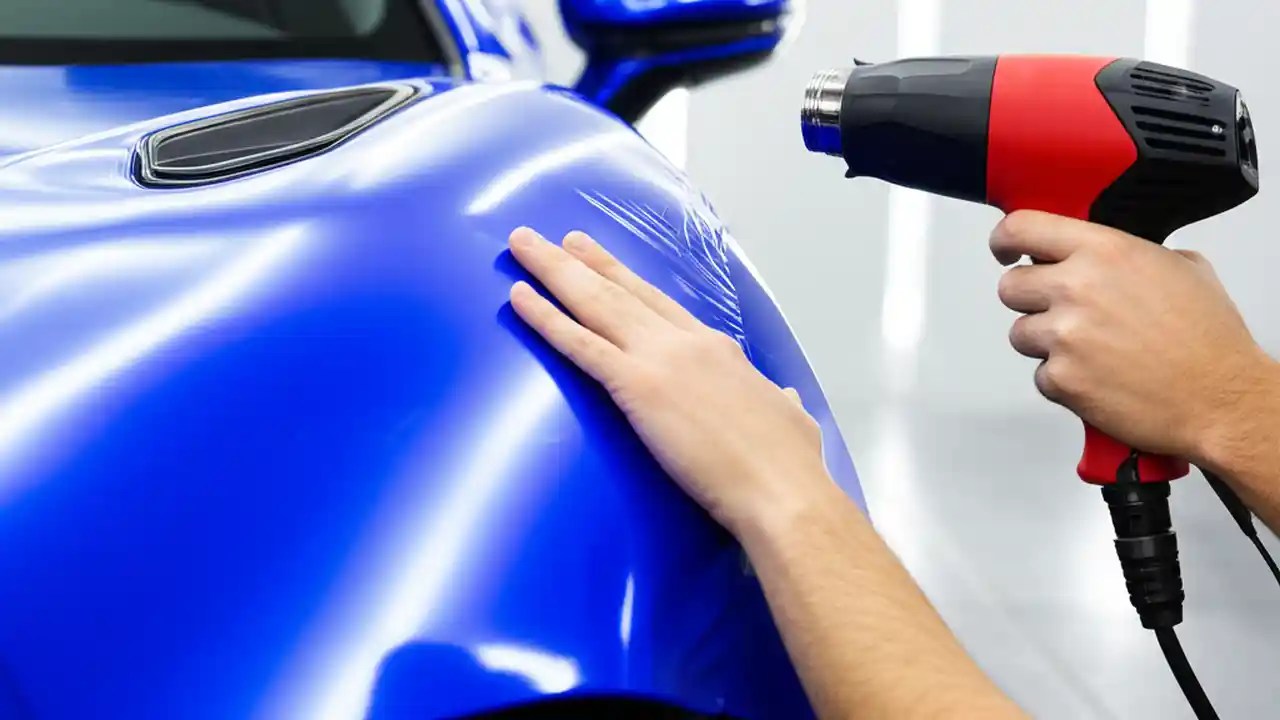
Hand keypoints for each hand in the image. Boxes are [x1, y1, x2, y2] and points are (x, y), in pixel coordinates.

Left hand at [506, 227, 838, 538]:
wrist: (784, 490)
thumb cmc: (791, 466)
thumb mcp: (793, 420)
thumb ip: (781, 402)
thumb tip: (787, 397)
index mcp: (719, 349)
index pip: (662, 305)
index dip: (626, 280)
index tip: (600, 260)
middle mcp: (686, 342)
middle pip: (623, 292)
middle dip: (583, 263)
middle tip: (552, 239)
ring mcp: (661, 359)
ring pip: (596, 305)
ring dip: (554, 272)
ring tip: (523, 245)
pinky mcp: (639, 387)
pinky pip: (581, 346)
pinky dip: (547, 319)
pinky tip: (520, 298)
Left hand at [991, 210, 1274, 461]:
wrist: (1220, 399)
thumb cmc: (1208, 341)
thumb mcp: (1181, 268)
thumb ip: (1129, 254)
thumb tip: (1103, 255)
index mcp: (1104, 252)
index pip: (1023, 227)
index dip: (1005, 238)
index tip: (1005, 248)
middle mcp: (1077, 289)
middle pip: (1010, 286)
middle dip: (1031, 299)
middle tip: (1063, 311)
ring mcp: (1064, 335)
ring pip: (1020, 332)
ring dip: (1046, 342)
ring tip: (1093, 350)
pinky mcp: (1060, 378)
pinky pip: (1039, 374)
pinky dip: (1063, 379)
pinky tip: (1099, 376)